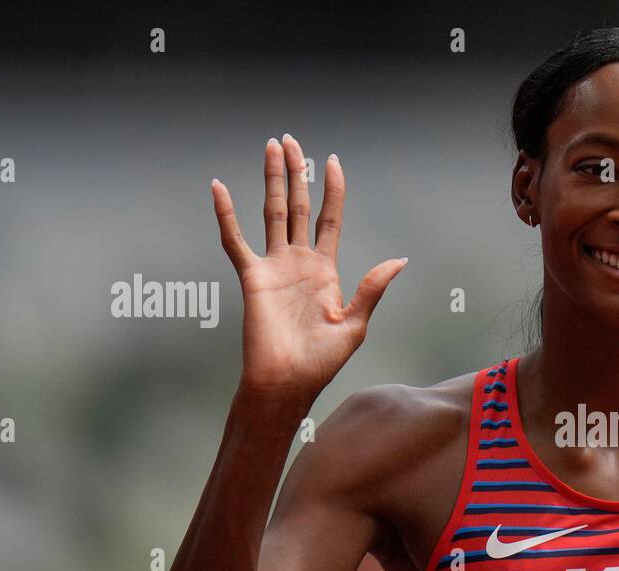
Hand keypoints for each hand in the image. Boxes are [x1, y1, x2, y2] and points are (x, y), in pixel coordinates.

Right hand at [211, 134, 405, 400]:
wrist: (288, 381)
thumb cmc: (321, 361)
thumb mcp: (355, 324)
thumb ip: (372, 288)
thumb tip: (399, 260)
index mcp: (326, 271)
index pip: (330, 220)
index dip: (333, 191)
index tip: (333, 161)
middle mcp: (299, 262)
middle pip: (299, 207)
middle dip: (296, 173)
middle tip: (290, 140)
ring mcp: (274, 267)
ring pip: (272, 212)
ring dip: (271, 180)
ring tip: (271, 147)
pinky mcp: (251, 277)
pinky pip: (235, 240)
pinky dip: (226, 214)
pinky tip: (219, 188)